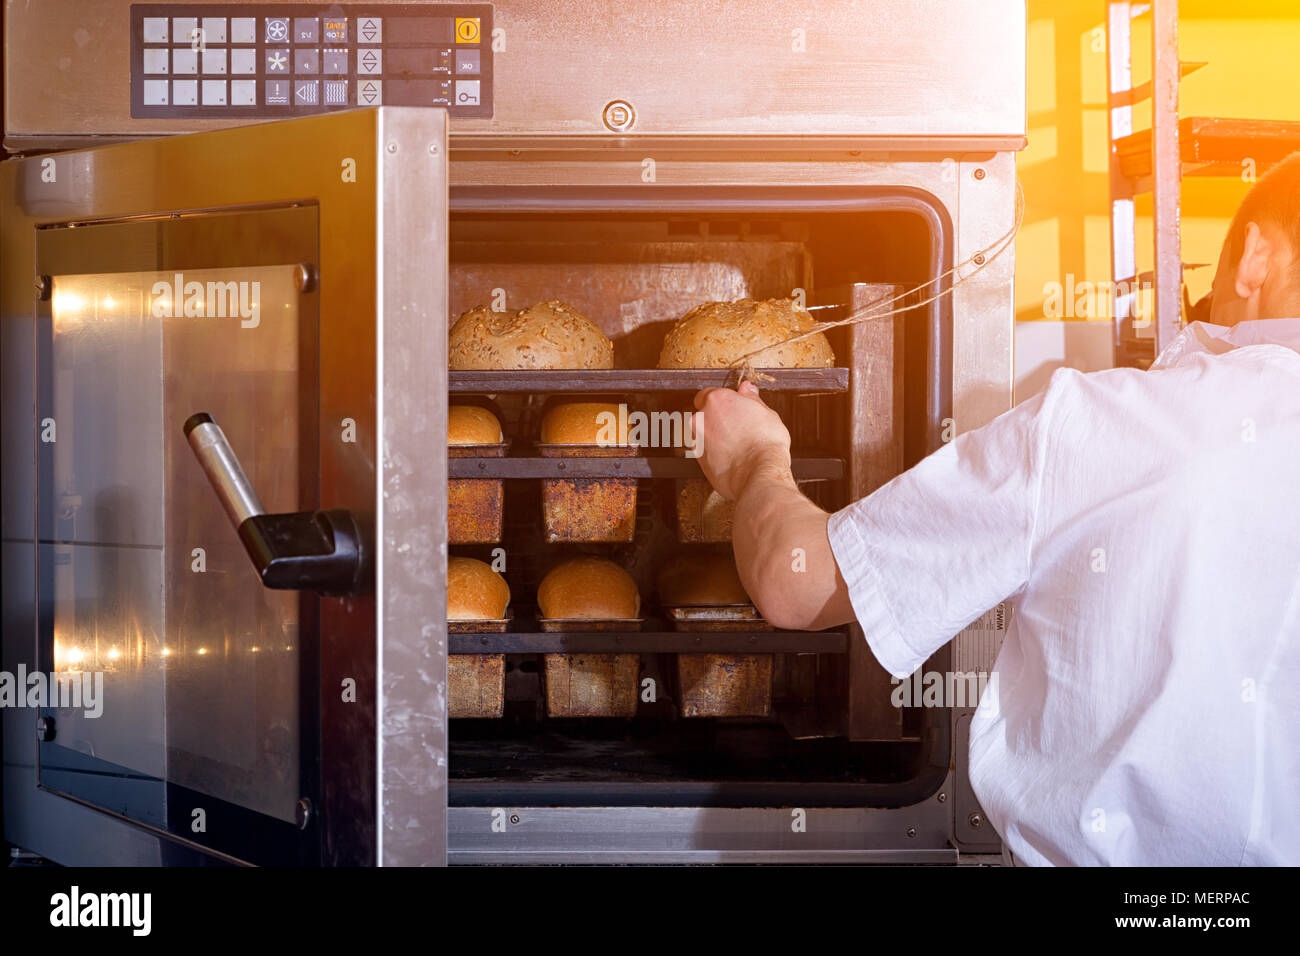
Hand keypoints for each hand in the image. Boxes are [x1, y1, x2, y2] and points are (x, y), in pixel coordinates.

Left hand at [692, 381, 793, 500]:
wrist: (759, 473)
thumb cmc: (765, 444)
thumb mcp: (766, 413)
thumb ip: (751, 399)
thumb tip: (747, 389)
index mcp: (717, 400)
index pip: (708, 394)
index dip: (722, 402)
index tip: (732, 408)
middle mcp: (701, 417)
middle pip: (703, 414)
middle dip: (716, 420)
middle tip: (737, 428)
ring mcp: (696, 439)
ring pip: (702, 433)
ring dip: (714, 437)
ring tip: (736, 445)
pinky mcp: (697, 460)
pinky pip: (704, 451)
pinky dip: (713, 453)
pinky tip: (730, 457)